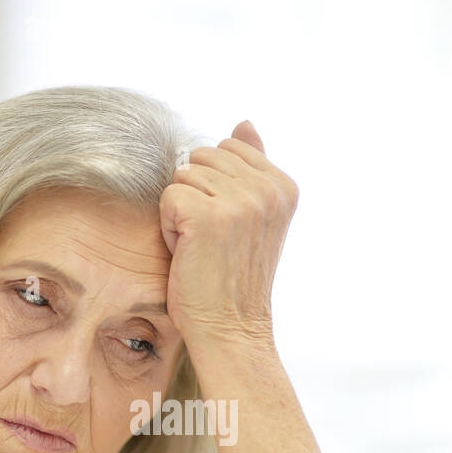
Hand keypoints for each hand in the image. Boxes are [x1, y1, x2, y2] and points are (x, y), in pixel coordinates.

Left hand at [159, 120, 297, 352]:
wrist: (232, 329)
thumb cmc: (235, 279)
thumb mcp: (254, 217)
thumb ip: (252, 166)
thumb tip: (244, 123)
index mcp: (283, 185)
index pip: (227, 149)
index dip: (216, 188)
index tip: (229, 229)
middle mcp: (268, 189)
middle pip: (202, 158)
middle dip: (197, 196)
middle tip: (213, 241)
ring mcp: (240, 201)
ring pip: (182, 177)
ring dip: (182, 213)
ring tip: (202, 248)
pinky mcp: (208, 215)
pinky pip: (168, 197)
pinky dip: (170, 227)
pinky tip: (189, 254)